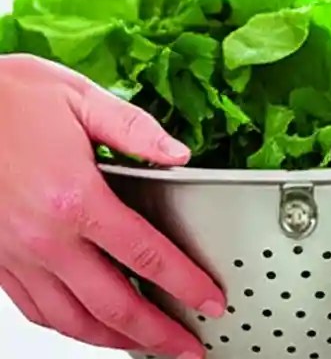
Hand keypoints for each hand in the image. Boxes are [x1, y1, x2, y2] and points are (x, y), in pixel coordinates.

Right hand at [0, 55, 224, 358]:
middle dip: (157, 334)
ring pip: (70, 319)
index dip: (185, 284)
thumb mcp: (78, 97)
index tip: (210, 301)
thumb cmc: (6, 97)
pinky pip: (34, 309)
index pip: (145, 256)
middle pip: (112, 305)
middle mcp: (44, 236)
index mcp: (75, 198)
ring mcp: (14, 255)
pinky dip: (67, 326)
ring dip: (113, 339)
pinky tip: (88, 326)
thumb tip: (179, 154)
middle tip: (188, 348)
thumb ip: (135, 129)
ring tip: (147, 346)